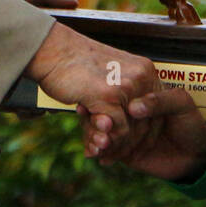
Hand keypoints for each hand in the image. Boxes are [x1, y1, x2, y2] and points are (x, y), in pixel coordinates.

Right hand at [25, 22, 160, 160]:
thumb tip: (124, 124)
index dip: (143, 133)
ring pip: (131, 129)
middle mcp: (141, 76)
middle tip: (111, 156)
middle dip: (128, 145)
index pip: (153, 110)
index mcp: (144, 70)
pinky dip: (106, 143)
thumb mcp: (108, 76)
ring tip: (102, 154)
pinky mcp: (108, 95)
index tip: (129, 148)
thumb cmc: (75, 63)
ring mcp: (126, 86)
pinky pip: (116, 130)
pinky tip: (94, 148)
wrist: (52, 49)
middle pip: (146, 122)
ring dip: (116, 147)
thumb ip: (120, 95)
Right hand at [81, 87, 205, 179]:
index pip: (115, 92)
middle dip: (93, 119)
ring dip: (93, 136)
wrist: (197, 157)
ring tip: (96, 144)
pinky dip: (99, 152)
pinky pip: (106, 149)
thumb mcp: (183, 105)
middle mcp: (129, 111)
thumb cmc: (192, 125)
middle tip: (96, 126)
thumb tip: (135, 106)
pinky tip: (97, 155)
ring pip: (100, 130)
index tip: (89, 102)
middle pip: (102, 111)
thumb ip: (161, 101)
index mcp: (141, 94)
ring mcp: (124, 130)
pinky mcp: (123, 150)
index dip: (101, 97)